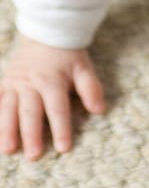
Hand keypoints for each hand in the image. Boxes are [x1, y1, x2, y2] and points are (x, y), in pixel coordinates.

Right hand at [0, 33, 104, 159]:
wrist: (45, 32)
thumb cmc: (67, 54)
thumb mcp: (83, 68)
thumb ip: (91, 89)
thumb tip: (100, 110)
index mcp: (53, 82)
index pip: (58, 109)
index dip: (61, 129)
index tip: (64, 148)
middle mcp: (32, 84)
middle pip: (31, 112)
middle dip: (32, 135)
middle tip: (34, 156)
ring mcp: (15, 84)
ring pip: (9, 109)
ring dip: (7, 130)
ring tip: (8, 150)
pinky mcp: (5, 84)